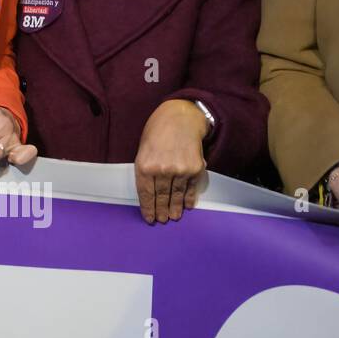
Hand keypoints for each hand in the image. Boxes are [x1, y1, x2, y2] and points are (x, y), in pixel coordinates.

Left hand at [134, 99, 207, 223]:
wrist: (181, 117)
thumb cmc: (157, 131)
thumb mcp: (142, 149)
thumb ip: (145, 170)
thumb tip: (150, 192)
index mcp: (145, 165)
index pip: (145, 193)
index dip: (148, 208)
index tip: (149, 218)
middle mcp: (162, 170)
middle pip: (161, 196)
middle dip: (161, 210)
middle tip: (162, 220)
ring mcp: (180, 170)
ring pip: (176, 195)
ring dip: (174, 208)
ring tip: (173, 217)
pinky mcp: (195, 169)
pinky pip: (190, 189)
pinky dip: (188, 199)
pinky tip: (186, 207)